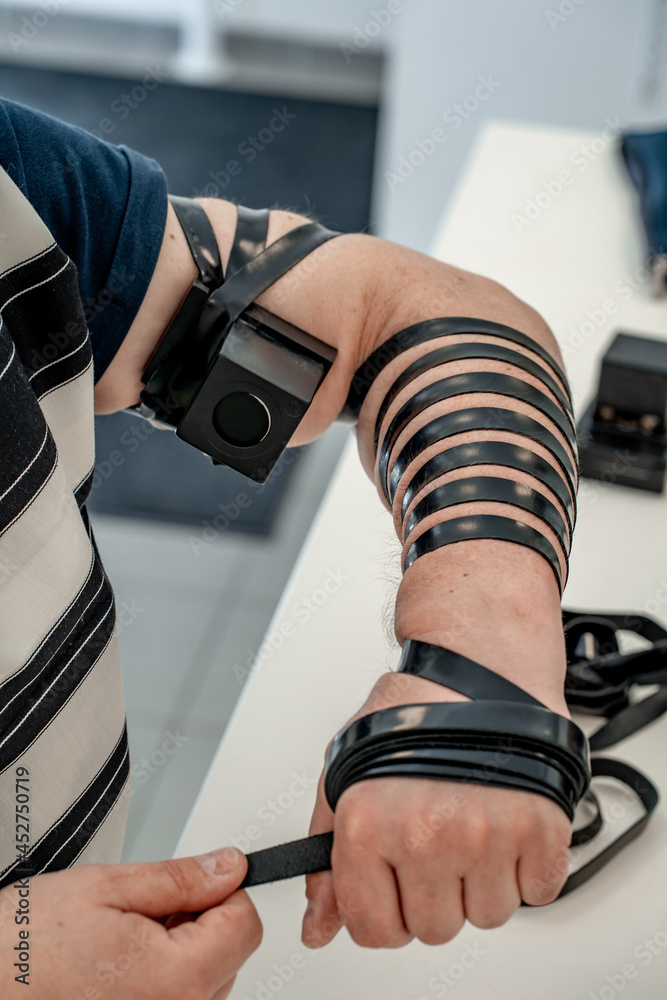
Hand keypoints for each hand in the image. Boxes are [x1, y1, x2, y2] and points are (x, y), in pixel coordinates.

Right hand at [0, 847, 261, 997]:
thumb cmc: (28, 947)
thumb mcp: (109, 887)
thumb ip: (182, 877)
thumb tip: (229, 867)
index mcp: (178, 979)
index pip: (246, 925)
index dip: (222, 892)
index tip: (193, 884)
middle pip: (229, 955)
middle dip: (198, 922)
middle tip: (141, 914)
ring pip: (206, 980)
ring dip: (179, 953)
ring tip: (123, 943)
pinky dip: (161, 980)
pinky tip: (120, 969)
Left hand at [302, 672, 571, 948]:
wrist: (477, 667)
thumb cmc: (413, 714)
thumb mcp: (347, 775)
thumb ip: (328, 861)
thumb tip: (319, 927)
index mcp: (369, 824)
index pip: (375, 930)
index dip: (384, 913)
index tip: (393, 889)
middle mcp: (427, 833)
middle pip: (434, 929)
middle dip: (432, 894)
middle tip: (434, 840)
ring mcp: (488, 833)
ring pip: (487, 916)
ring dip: (480, 882)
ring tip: (469, 823)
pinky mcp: (541, 828)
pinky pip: (535, 892)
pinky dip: (525, 867)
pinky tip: (503, 821)